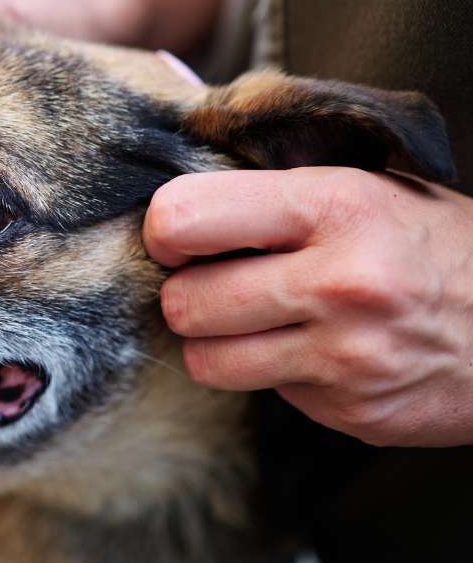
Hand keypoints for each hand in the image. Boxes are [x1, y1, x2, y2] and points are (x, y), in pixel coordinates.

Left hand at [144, 167, 472, 446]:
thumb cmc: (433, 244)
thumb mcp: (366, 189)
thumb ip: (276, 196)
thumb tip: (178, 209)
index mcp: (333, 208)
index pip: (185, 218)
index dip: (166, 232)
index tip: (180, 239)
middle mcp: (336, 284)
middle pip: (185, 301)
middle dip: (186, 294)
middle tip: (213, 284)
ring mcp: (345, 357)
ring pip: (207, 360)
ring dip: (215, 342)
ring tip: (251, 321)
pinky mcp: (352, 412)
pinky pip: (264, 394)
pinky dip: (271, 374)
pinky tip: (311, 350)